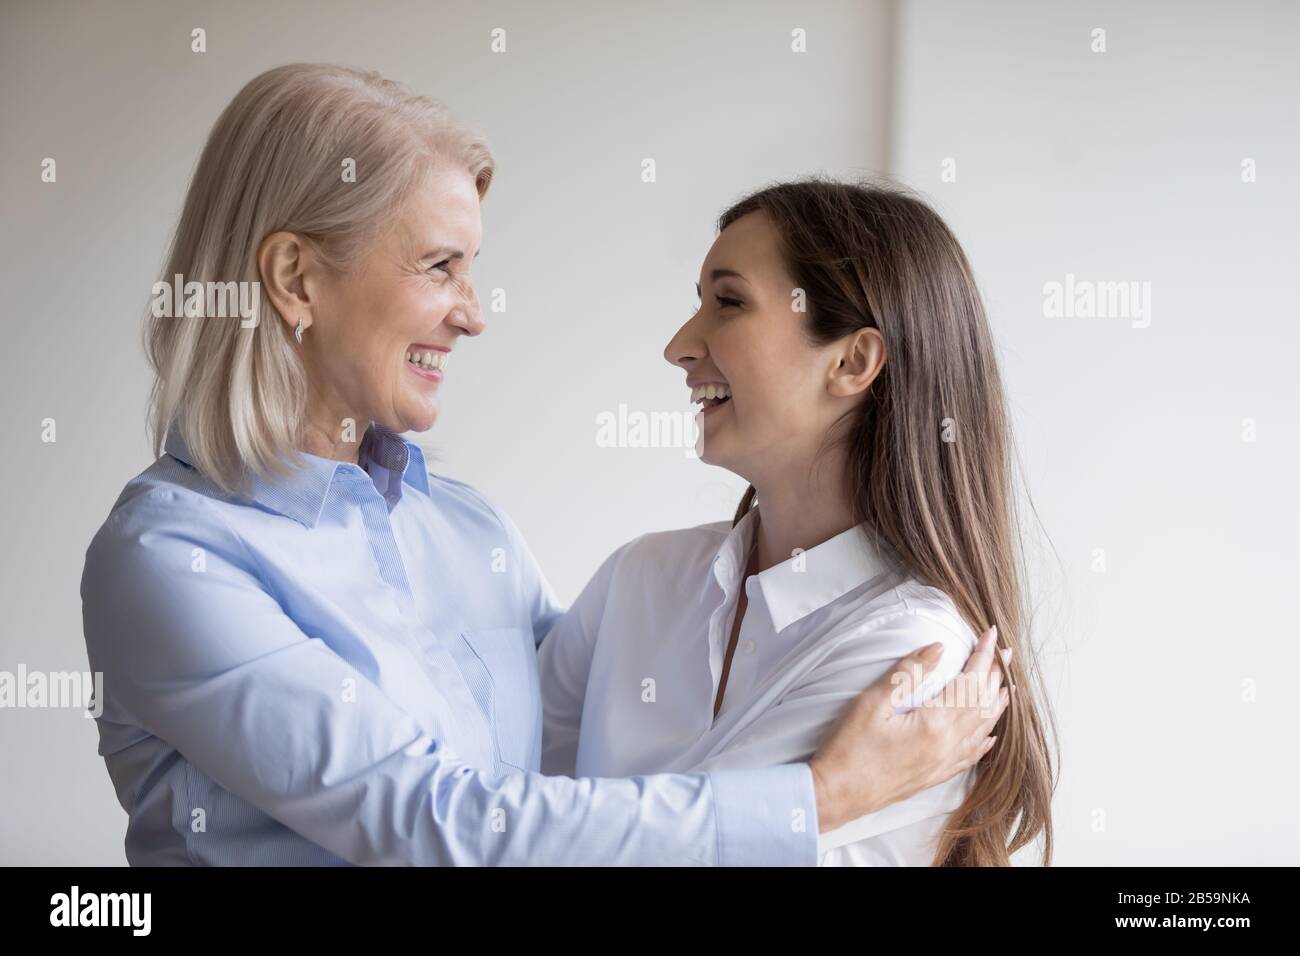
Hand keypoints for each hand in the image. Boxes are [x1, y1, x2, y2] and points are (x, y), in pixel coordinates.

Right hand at [809, 626, 1008, 831]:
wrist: (836, 795)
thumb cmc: (849, 748)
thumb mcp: (872, 702)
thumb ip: (907, 673)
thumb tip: (938, 648)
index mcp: (934, 725)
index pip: (969, 682)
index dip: (982, 656)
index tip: (991, 635)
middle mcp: (947, 746)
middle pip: (982, 705)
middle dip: (995, 676)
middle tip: (1005, 653)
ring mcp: (943, 764)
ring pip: (982, 730)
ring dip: (995, 704)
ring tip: (1006, 686)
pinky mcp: (935, 776)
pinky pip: (971, 756)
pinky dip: (985, 739)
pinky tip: (990, 734)